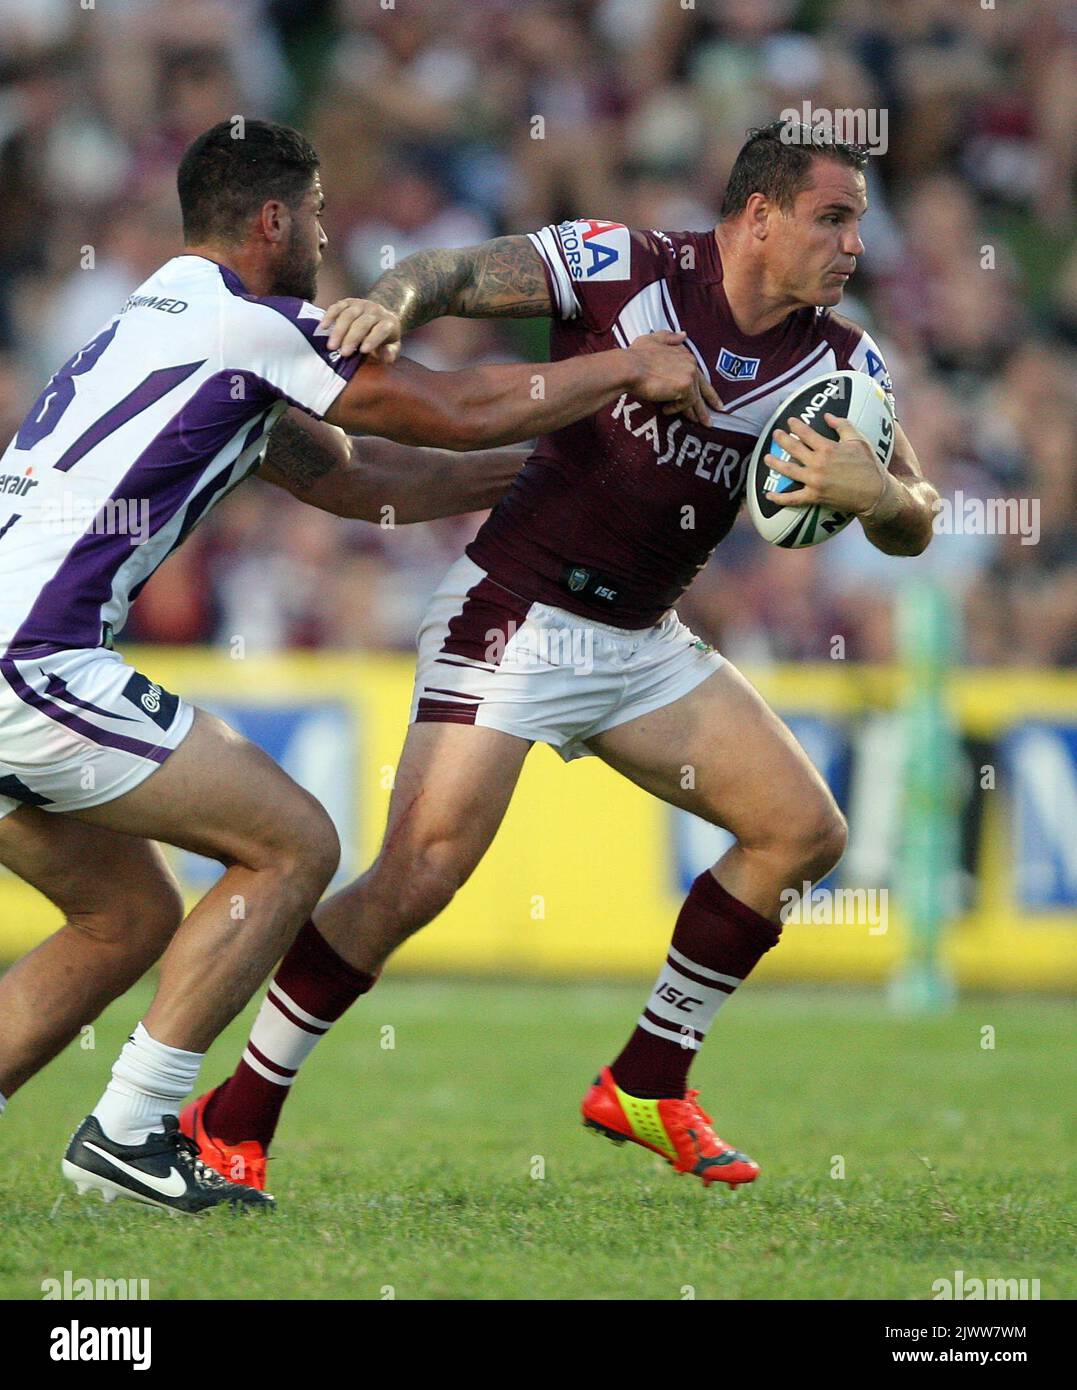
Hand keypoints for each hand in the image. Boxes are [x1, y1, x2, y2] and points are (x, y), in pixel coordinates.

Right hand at [319, 299, 402, 362]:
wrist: (380, 314)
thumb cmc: (385, 336)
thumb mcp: (393, 346)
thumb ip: (391, 353)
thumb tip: (386, 356)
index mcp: (387, 322)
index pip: (381, 329)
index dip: (372, 339)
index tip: (363, 351)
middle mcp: (375, 311)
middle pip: (362, 323)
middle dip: (352, 338)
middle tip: (343, 353)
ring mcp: (360, 304)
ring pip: (348, 315)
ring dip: (339, 330)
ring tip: (331, 346)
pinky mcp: (348, 302)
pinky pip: (337, 306)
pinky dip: (329, 316)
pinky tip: (322, 327)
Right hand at [626, 331, 722, 427]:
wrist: (629, 367)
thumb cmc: (635, 355)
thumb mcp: (652, 340)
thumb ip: (669, 337)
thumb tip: (684, 335)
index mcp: (684, 353)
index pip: (697, 373)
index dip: (702, 385)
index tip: (707, 395)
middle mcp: (691, 362)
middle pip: (702, 385)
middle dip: (710, 400)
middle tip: (719, 411)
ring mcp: (689, 374)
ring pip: (696, 398)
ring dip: (698, 412)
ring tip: (703, 424)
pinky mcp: (685, 386)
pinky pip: (686, 403)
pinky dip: (676, 409)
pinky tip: (665, 410)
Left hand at [764, 412, 886, 514]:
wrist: (875, 492)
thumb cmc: (869, 465)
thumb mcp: (859, 440)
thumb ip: (842, 425)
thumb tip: (827, 416)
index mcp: (828, 447)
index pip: (805, 433)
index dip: (795, 425)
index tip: (790, 421)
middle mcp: (818, 463)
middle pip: (793, 448)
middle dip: (781, 439)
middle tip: (775, 434)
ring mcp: (814, 480)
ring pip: (787, 470)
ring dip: (774, 463)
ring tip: (766, 458)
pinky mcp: (814, 496)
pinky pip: (792, 498)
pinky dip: (779, 498)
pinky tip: (769, 495)